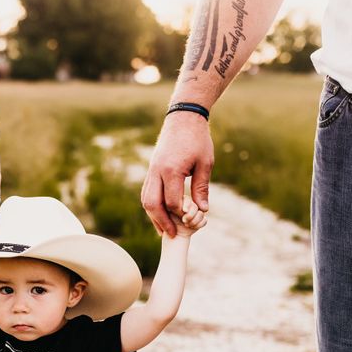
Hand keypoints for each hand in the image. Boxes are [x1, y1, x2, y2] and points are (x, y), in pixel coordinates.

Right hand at [141, 111, 212, 236]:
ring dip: (153, 216)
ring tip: (163, 228)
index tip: (189, 221)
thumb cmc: (198, 139)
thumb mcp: (205, 163)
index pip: (172, 201)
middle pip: (152, 204)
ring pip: (145, 199)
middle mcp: (157, 171)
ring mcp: (151, 170)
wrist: (183, 117)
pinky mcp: (151, 169)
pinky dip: (152, 205)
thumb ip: (201, 187)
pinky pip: (147, 191)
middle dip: (160, 221)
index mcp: (171, 170)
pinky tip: (160, 213)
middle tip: (170, 234)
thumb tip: (203, 210)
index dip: (180, 214)